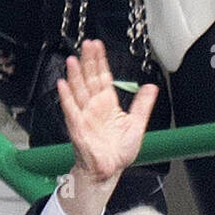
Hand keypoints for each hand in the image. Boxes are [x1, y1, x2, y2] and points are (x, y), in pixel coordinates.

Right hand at [57, 39, 158, 214]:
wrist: (110, 170)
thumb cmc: (119, 151)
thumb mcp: (136, 124)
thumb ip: (142, 105)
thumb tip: (151, 87)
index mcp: (108, 104)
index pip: (103, 77)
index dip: (100, 61)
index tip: (97, 45)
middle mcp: (95, 107)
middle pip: (90, 79)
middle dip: (88, 61)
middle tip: (86, 43)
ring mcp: (85, 116)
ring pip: (78, 91)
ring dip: (75, 75)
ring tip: (72, 59)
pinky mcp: (78, 127)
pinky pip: (71, 110)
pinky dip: (67, 97)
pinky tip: (62, 84)